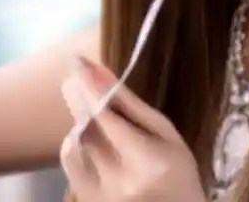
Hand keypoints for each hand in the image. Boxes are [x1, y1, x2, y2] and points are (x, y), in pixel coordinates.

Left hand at [59, 56, 205, 200]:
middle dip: (80, 100)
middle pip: (86, 130)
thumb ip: (130, 104)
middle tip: (76, 79)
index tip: (77, 62)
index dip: (89, 88)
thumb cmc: (178, 172)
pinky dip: (76, 146)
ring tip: (97, 120)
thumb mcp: (166, 135)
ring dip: (78, 125)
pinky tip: (93, 142)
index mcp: (148, 163)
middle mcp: (119, 182)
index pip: (107, 117)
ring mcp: (100, 197)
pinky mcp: (87, 200)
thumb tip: (98, 71)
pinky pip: (69, 164)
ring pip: (72, 147)